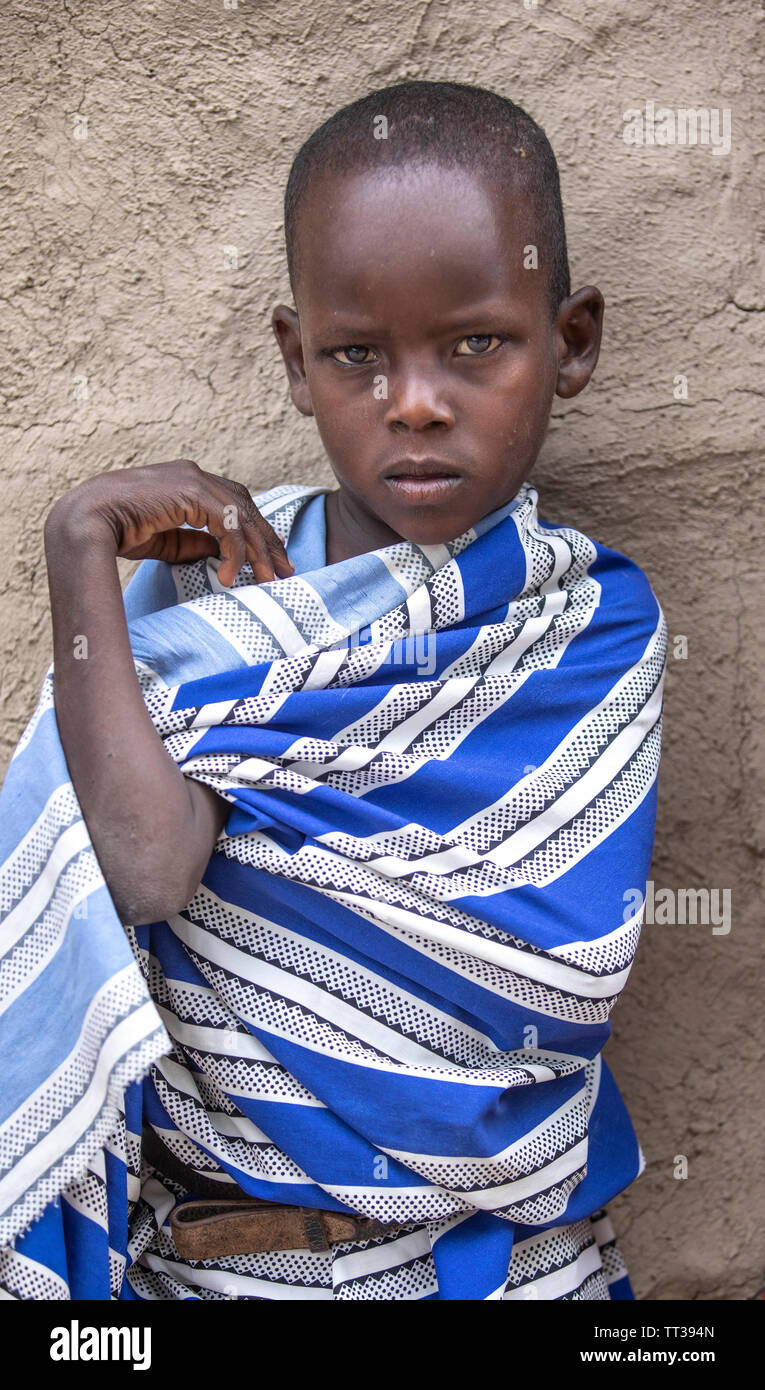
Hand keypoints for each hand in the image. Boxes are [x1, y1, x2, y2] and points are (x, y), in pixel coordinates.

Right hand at [44, 459, 294, 584]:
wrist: (87, 520)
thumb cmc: (118, 531)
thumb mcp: (167, 542)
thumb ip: (196, 543)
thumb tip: (224, 555)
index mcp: (190, 482)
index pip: (237, 503)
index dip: (257, 531)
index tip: (272, 559)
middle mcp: (196, 475)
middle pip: (247, 506)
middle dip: (267, 541)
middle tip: (284, 571)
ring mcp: (193, 479)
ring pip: (243, 515)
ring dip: (258, 549)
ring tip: (268, 578)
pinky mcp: (190, 492)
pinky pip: (227, 523)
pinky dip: (234, 550)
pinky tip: (231, 575)